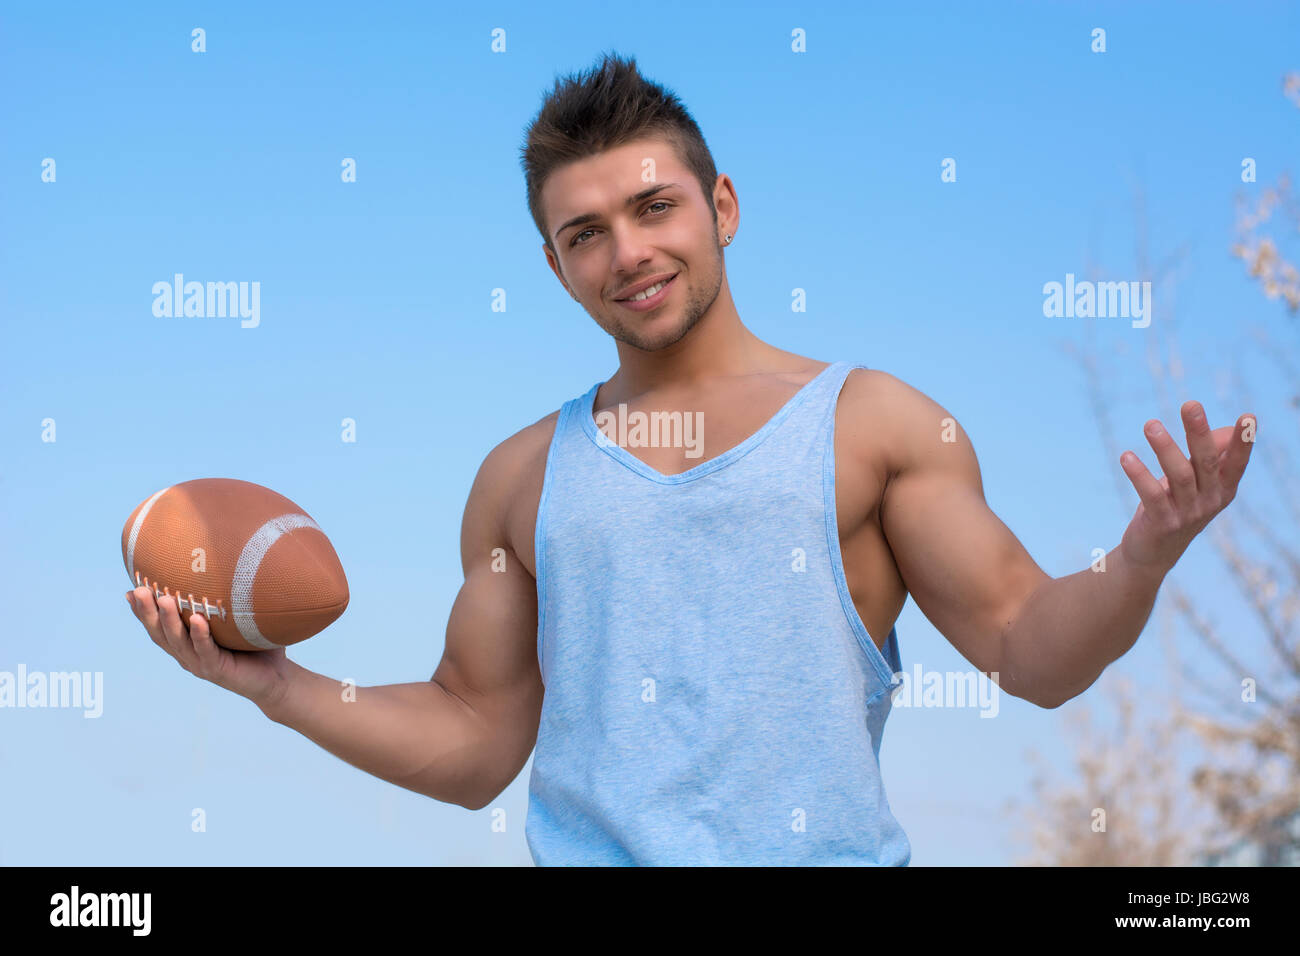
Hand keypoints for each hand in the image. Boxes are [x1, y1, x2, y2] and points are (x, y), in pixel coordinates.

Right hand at [126, 586, 292, 710]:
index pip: (158, 626)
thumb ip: (223, 600)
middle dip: (147, 612)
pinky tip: (197, 620)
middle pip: (160, 633)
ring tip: (162, 599)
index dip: (142, 611)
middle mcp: (188, 654)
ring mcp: (201, 663)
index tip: (130, 591)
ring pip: (179, 641)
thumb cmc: (255, 644)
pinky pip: (207, 651)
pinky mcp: (218, 670)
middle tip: (138, 590)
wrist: (276, 678)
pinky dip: (201, 635)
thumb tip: (226, 566)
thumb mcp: (235, 621)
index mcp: (186, 643)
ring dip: (169, 620)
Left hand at [1118, 401, 1254, 572]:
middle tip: (1190, 404)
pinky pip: (1151, 495)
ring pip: (1178, 476)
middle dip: (1199, 432)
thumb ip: (1209, 454)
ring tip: (1150, 424)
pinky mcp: (1163, 522)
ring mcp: (1187, 513)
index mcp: (1223, 488)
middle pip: (1207, 462)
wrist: (1154, 551)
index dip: (1244, 442)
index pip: (1237, 463)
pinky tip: (1126, 456)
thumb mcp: (1197, 481)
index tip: (1249, 417)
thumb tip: (1220, 428)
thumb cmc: (1178, 504)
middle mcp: (1210, 500)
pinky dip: (1139, 474)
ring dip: (1165, 447)